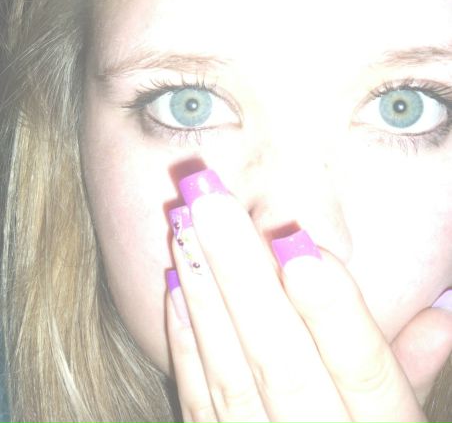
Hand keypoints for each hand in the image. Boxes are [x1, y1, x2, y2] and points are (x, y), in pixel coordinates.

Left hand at [165, 170, 447, 422]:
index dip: (334, 312)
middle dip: (242, 275)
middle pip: (281, 362)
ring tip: (183, 225)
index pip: (364, 373)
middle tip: (208, 201)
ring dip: (205, 296)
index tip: (299, 245)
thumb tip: (441, 317)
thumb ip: (409, 375)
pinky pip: (200, 406)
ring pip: (230, 377)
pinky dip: (186, 344)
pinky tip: (175, 287)